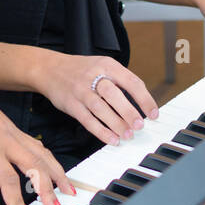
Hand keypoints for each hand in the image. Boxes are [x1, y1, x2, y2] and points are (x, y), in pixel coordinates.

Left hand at [0, 76, 75, 204]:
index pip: (7, 177)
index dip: (15, 198)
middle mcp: (7, 140)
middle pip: (34, 165)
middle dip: (47, 188)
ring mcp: (15, 134)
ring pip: (42, 155)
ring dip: (57, 173)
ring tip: (68, 192)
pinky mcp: (17, 132)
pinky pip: (39, 147)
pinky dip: (51, 161)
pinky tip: (58, 172)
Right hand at [33, 51, 159, 147]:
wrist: (50, 69)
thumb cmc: (82, 70)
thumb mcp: (102, 66)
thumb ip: (120, 81)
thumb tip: (142, 104)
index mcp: (107, 65)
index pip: (131, 81)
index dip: (144, 99)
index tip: (154, 114)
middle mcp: (93, 76)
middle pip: (114, 94)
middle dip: (128, 112)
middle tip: (140, 126)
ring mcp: (81, 91)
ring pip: (100, 109)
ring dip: (116, 124)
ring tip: (128, 135)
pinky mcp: (70, 104)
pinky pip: (87, 120)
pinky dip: (100, 131)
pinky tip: (112, 139)